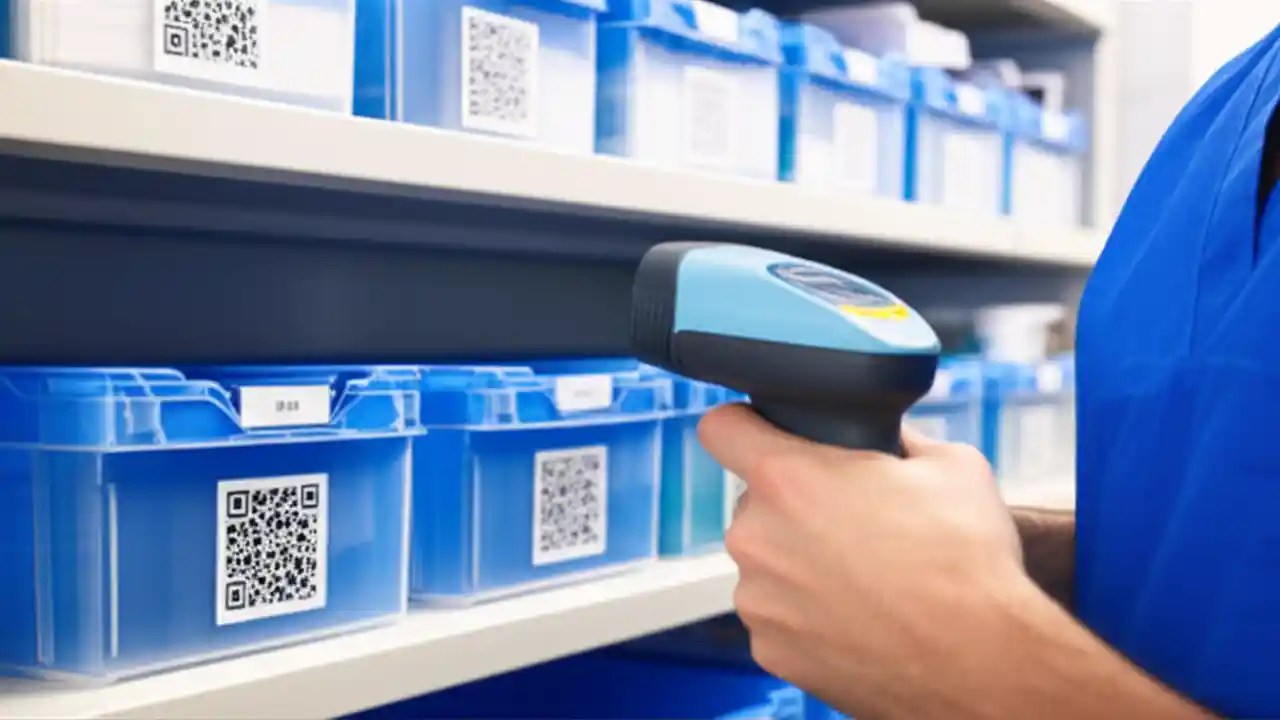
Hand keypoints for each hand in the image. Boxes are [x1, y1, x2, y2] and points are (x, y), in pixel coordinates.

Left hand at [700, 404, 1027, 718]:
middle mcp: (755, 537)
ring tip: (866, 579)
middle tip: (856, 520)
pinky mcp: (770, 650)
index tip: (763, 434)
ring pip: (767, 561)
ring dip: (801, 563)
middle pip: (757, 502)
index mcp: (786, 478)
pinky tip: (859, 619)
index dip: (744, 425)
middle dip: (797, 505)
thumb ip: (900, 438)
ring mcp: (757, 599)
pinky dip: (808, 615)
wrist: (980, 664)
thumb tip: (891, 437)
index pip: (720, 427)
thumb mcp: (950, 465)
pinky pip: (779, 616)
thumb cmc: (967, 561)